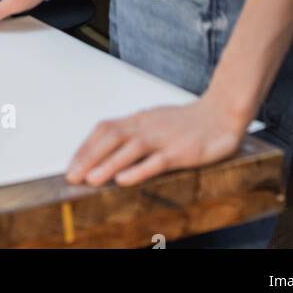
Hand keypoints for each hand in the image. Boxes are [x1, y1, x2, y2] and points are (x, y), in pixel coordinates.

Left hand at [65, 94, 249, 186]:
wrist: (221, 112)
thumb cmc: (187, 121)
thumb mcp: (155, 122)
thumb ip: (134, 133)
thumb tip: (108, 149)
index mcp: (139, 120)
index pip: (105, 129)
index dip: (85, 147)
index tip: (71, 165)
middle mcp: (146, 126)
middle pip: (111, 138)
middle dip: (89, 157)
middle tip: (72, 176)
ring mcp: (163, 138)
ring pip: (130, 149)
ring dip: (107, 164)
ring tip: (90, 180)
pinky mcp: (180, 152)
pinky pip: (156, 161)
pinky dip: (138, 171)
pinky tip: (123, 181)